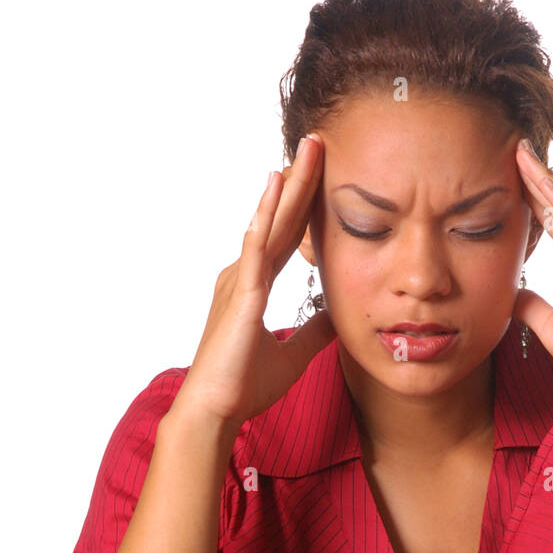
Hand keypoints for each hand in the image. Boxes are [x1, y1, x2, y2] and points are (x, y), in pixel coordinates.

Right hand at [172, 133, 335, 430]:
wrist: (215, 411)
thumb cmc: (244, 386)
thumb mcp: (294, 355)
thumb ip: (313, 332)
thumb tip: (336, 315)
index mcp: (254, 286)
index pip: (287, 238)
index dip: (305, 206)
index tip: (322, 175)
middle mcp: (244, 275)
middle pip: (280, 220)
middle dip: (300, 181)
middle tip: (319, 142)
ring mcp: (241, 280)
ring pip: (270, 222)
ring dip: (289, 185)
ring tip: (307, 149)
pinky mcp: (241, 293)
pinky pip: (257, 246)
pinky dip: (267, 214)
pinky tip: (276, 184)